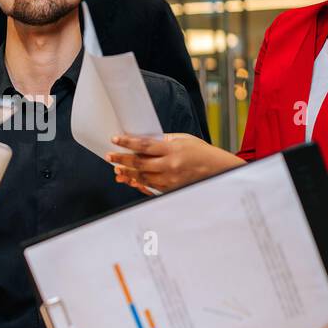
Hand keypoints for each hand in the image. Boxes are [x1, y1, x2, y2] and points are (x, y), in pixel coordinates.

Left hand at [105, 133, 242, 192]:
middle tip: (110, 156)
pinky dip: (139, 183)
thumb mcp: (184, 139)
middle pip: (139, 163)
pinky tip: (130, 180)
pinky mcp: (171, 189)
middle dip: (122, 159)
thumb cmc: (201, 152)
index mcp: (172, 150)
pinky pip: (150, 186)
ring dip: (127, 173)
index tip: (115, 140)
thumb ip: (164, 139)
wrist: (217, 169)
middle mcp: (170, 165)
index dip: (127, 142)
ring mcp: (170, 179)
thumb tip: (146, 140)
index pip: (144, 145)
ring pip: (142, 177)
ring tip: (117, 169)